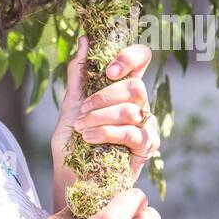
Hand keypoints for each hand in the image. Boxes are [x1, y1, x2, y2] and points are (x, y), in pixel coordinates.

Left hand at [50, 36, 160, 198]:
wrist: (71, 178)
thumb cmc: (72, 143)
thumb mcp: (70, 104)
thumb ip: (79, 74)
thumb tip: (85, 40)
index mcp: (123, 87)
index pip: (141, 59)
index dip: (130, 57)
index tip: (109, 70)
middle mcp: (139, 103)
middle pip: (136, 86)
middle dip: (105, 97)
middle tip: (83, 110)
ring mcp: (146, 124)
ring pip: (132, 109)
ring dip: (100, 117)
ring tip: (81, 128)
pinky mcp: (147, 146)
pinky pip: (131, 132)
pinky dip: (106, 132)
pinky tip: (89, 138)